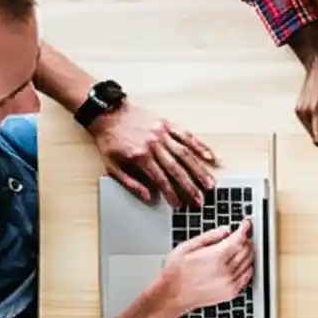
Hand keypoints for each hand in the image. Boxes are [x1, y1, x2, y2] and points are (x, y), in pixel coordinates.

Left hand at [88, 103, 216, 207]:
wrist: (107, 113)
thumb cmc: (110, 139)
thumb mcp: (111, 165)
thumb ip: (130, 183)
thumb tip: (147, 197)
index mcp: (139, 156)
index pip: (160, 179)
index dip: (171, 194)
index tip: (179, 205)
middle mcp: (154, 144)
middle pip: (177, 169)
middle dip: (190, 187)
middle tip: (200, 199)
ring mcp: (162, 133)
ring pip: (186, 154)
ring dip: (200, 170)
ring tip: (210, 183)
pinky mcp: (167, 124)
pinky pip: (187, 135)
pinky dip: (201, 147)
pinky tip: (211, 157)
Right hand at [157, 220, 254, 314]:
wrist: (171, 296)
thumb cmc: (175, 273)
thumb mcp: (186, 247)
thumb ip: (209, 236)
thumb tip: (225, 229)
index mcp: (216, 257)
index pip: (238, 239)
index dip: (244, 229)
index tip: (245, 225)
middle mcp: (226, 270)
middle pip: (246, 250)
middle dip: (246, 240)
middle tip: (242, 236)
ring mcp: (230, 283)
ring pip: (249, 262)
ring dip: (248, 253)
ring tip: (242, 248)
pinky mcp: (231, 292)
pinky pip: (247, 277)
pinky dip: (248, 267)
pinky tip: (243, 263)